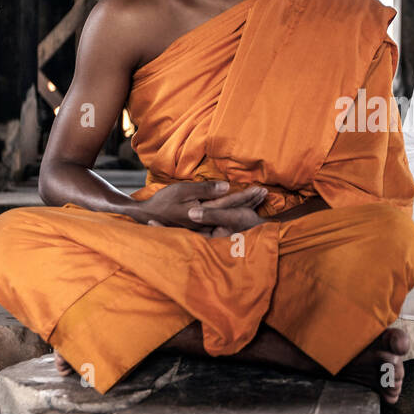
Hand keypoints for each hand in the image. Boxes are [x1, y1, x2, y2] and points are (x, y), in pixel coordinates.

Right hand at [135, 181, 264, 231]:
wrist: (147, 216)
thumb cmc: (163, 202)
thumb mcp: (183, 191)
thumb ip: (206, 190)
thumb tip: (227, 186)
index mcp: (206, 214)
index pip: (231, 203)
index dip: (247, 196)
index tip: (262, 189)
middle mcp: (209, 222)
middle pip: (234, 210)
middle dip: (250, 201)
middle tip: (266, 192)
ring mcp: (206, 226)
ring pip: (229, 214)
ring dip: (244, 205)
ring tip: (259, 197)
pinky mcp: (202, 226)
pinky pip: (222, 218)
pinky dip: (232, 210)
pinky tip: (241, 207)